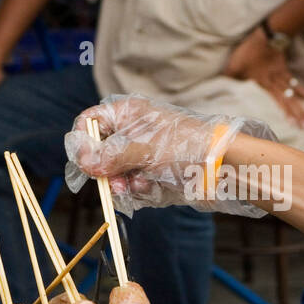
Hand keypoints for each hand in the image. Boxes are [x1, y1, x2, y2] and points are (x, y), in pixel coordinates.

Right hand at [64, 94, 274, 215]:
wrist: (220, 167)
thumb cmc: (185, 147)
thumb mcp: (143, 149)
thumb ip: (110, 156)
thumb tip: (84, 163)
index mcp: (127, 114)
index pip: (90, 121)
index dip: (83, 141)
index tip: (86, 161)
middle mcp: (130, 132)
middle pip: (98, 152)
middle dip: (104, 170)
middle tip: (112, 181)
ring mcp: (140, 154)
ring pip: (113, 173)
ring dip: (121, 183)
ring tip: (135, 186)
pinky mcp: (150, 174)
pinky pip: (130, 185)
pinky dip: (136, 189)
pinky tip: (150, 188)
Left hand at [223, 28, 303, 128]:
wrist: (266, 35)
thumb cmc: (249, 51)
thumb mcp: (235, 65)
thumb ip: (229, 77)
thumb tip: (220, 86)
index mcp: (263, 84)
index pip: (277, 101)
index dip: (285, 113)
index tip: (292, 125)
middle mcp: (274, 83)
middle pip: (288, 100)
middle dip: (297, 114)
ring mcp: (280, 76)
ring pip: (292, 94)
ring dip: (300, 106)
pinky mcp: (283, 68)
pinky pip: (292, 80)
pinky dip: (299, 88)